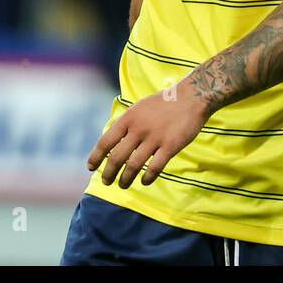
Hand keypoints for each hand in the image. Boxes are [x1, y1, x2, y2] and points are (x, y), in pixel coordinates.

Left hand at [86, 82, 210, 188]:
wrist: (191, 97)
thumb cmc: (164, 103)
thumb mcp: (139, 108)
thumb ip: (127, 123)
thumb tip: (113, 141)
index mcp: (128, 118)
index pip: (105, 141)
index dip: (96, 157)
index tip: (91, 167)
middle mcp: (138, 129)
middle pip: (117, 157)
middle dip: (109, 173)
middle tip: (107, 182)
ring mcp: (154, 138)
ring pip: (134, 165)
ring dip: (126, 178)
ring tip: (123, 185)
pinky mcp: (170, 146)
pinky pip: (155, 167)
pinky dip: (148, 177)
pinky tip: (144, 181)